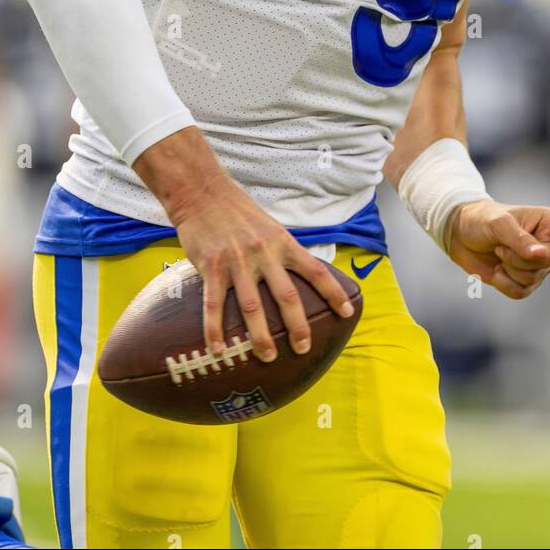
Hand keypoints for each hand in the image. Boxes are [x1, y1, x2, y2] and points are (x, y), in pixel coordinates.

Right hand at [134, 126, 356, 361]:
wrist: (202, 192)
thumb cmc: (237, 211)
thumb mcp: (269, 227)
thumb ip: (282, 251)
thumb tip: (299, 274)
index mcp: (282, 243)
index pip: (315, 270)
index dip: (333, 293)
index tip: (347, 313)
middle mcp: (264, 253)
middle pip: (287, 296)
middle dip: (298, 326)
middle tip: (303, 349)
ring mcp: (237, 261)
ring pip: (252, 307)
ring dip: (261, 336)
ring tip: (267, 357)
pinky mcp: (211, 267)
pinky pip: (214, 305)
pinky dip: (215, 331)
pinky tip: (218, 351)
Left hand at [447, 200, 549, 299]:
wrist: (460, 234)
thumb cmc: (482, 219)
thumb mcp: (498, 224)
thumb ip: (519, 239)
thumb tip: (540, 255)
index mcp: (547, 222)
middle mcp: (547, 244)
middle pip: (545, 263)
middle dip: (518, 258)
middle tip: (500, 245)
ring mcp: (536, 265)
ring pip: (532, 280)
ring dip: (509, 269)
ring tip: (498, 252)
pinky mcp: (523, 281)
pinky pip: (521, 293)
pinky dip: (504, 284)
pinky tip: (496, 271)